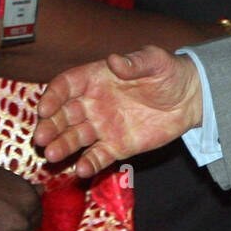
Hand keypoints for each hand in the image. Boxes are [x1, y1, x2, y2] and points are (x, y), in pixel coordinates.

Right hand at [34, 46, 202, 177]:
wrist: (189, 98)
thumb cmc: (169, 72)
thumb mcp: (155, 60)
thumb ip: (134, 62)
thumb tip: (114, 60)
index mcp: (96, 77)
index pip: (67, 85)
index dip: (53, 96)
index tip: (44, 108)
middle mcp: (93, 103)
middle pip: (64, 114)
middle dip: (50, 125)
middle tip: (40, 137)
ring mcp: (103, 126)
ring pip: (76, 137)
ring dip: (63, 146)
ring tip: (52, 155)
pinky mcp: (116, 146)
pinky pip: (98, 156)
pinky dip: (88, 163)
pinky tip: (81, 170)